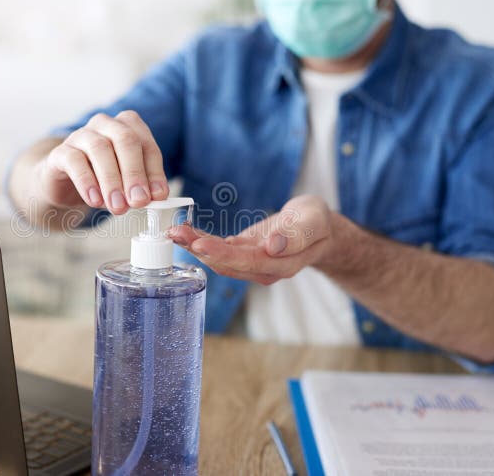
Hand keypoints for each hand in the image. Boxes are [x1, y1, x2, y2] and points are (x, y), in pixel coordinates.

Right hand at [37, 111, 169, 213]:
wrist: (65, 185)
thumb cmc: (101, 179)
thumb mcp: (126, 184)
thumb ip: (141, 187)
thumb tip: (156, 196)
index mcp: (127, 126)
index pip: (146, 144)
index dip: (154, 171)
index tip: (158, 195)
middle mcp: (105, 124)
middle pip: (125, 140)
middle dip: (134, 173)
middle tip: (138, 201)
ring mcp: (81, 135)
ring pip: (100, 149)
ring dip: (112, 180)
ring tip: (118, 206)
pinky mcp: (60, 152)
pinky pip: (74, 161)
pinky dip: (87, 182)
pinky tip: (94, 200)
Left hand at [168, 195, 334, 284]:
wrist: (318, 229)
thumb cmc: (318, 223)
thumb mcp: (315, 223)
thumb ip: (297, 236)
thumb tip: (274, 246)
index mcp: (282, 265)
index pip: (248, 262)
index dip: (222, 254)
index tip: (199, 243)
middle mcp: (263, 269)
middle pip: (227, 263)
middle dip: (199, 248)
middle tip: (176, 233)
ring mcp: (252, 263)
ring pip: (219, 259)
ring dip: (195, 245)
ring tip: (174, 231)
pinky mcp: (243, 253)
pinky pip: (219, 250)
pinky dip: (201, 240)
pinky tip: (185, 231)